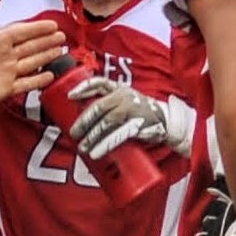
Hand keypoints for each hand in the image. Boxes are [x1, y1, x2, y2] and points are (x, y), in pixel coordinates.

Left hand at [0, 0, 65, 107]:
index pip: (23, 32)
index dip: (38, 28)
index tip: (52, 24)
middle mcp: (5, 56)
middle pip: (31, 47)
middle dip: (47, 41)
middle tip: (61, 36)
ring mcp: (7, 72)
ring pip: (33, 63)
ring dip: (46, 56)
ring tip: (59, 50)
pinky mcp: (7, 88)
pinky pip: (27, 83)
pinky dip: (39, 80)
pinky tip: (49, 75)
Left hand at [67, 77, 190, 158]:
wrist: (165, 121)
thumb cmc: (139, 113)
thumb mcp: (124, 101)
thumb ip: (107, 105)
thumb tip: (82, 119)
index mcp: (119, 89)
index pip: (98, 83)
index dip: (83, 88)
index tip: (70, 97)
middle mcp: (125, 96)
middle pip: (98, 107)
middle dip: (83, 121)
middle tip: (74, 134)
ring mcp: (132, 109)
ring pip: (106, 122)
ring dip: (92, 136)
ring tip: (83, 147)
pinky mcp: (138, 124)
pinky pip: (118, 135)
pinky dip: (105, 144)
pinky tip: (97, 152)